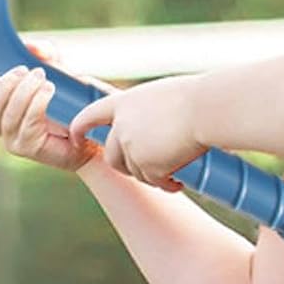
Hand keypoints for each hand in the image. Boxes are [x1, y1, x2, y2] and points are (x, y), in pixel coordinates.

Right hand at [0, 39, 111, 174]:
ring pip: (7, 118)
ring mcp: (16, 143)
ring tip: (43, 78)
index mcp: (3, 114)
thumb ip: (46, 56)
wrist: (95, 131)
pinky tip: (49, 90)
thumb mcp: (59, 72)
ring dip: (23, 93)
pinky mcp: (31, 149)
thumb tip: (31, 46)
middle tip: (28, 71)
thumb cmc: (75, 104)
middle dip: (6, 87)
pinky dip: (36, 104)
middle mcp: (5, 131)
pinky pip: (26, 125)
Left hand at [69, 76, 204, 191]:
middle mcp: (122, 126)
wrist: (208, 109)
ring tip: (172, 172)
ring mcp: (132, 147)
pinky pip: (152, 182)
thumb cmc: (196, 99)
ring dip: (151, 175)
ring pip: (134, 171)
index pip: (90, 115)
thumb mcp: (161, 98)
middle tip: (146, 169)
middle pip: (111, 156)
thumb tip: (146, 134)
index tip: (75, 138)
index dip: (79, 128)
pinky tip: (177, 183)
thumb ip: (145, 114)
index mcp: (124, 103)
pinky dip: (165, 184)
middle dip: (125, 166)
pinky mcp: (147, 166)